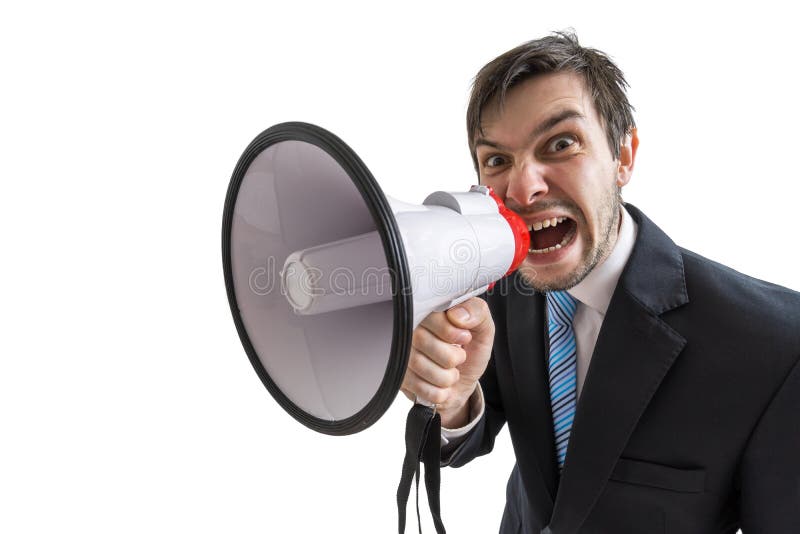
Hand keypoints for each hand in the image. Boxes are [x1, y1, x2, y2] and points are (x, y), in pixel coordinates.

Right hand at [400, 297, 494, 427]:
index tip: (464, 337)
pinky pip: (419, 387)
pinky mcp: (399, 377)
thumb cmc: (470, 350)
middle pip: (421, 339)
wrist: (463, 382)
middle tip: (458, 356)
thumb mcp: (483, 329)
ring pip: (419, 365)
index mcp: (429, 311)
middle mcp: (408, 329)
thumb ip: (477, 312)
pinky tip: (440, 384)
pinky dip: (439, 391)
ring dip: (447, 376)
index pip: (429, 315)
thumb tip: (458, 315)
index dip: (450, 331)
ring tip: (450, 371)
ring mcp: (401, 353)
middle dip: (451, 356)